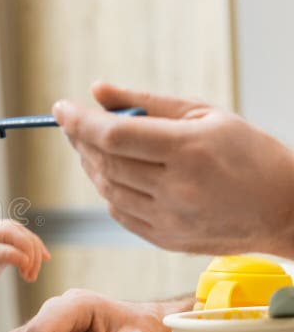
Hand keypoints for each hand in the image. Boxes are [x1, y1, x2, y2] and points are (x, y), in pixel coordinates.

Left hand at [0, 218, 50, 281]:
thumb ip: (8, 255)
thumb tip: (26, 261)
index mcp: (8, 228)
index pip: (26, 244)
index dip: (29, 259)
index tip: (25, 274)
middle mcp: (16, 226)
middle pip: (33, 244)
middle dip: (34, 262)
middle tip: (30, 279)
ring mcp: (20, 229)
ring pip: (35, 243)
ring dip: (37, 260)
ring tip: (31, 276)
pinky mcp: (22, 234)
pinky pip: (35, 242)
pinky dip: (39, 251)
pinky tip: (47, 258)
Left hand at [51, 82, 293, 257]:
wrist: (284, 208)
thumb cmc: (248, 152)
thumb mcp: (204, 114)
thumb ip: (146, 102)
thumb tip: (97, 91)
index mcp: (189, 150)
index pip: (115, 135)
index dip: (80, 121)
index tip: (61, 107)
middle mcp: (177, 188)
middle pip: (106, 162)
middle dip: (81, 140)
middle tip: (74, 124)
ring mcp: (170, 219)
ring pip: (107, 189)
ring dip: (90, 165)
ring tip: (90, 145)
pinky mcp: (166, 239)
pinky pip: (119, 212)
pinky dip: (107, 190)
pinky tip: (111, 173)